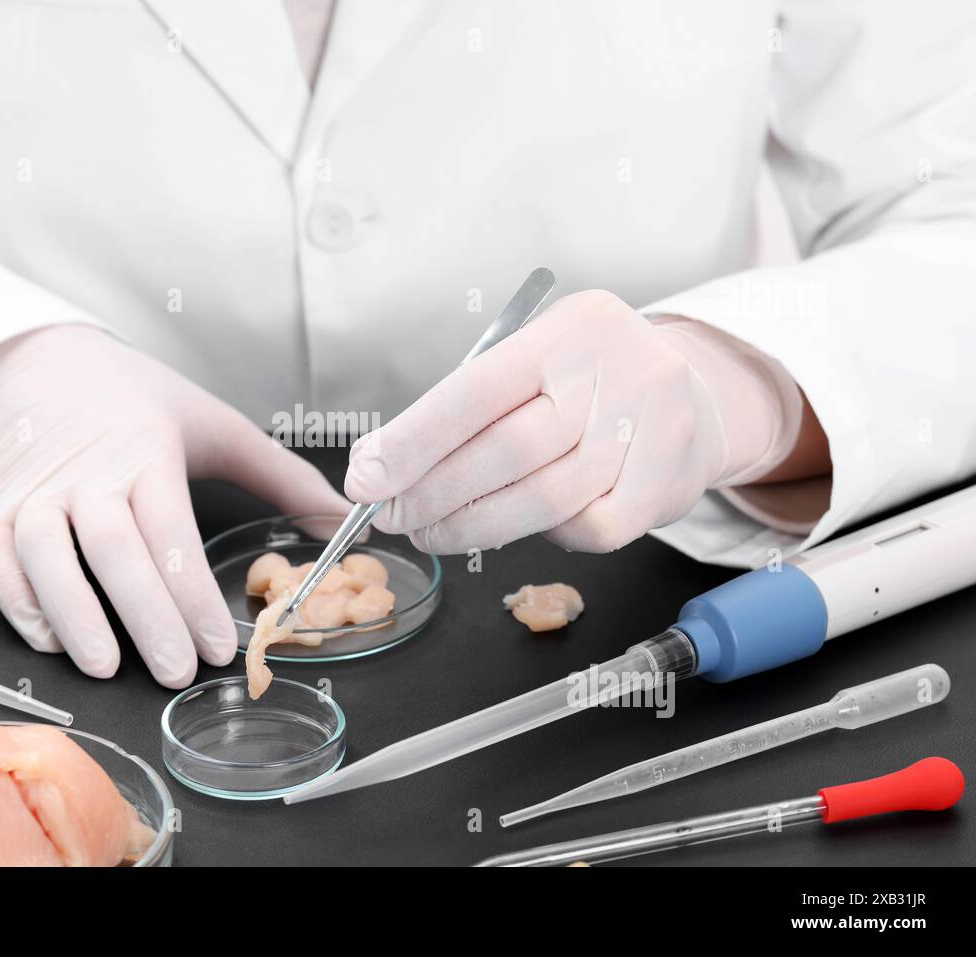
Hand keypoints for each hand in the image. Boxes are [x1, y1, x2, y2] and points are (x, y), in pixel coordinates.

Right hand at [0, 325, 348, 686]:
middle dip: (146, 615)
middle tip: (175, 671)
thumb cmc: (137, 401)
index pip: (171, 530)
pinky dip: (19, 604)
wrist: (39, 362)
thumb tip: (346, 524)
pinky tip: (52, 641)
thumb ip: (283, 477)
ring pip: (44, 554)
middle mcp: (85, 471)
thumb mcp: (216, 425)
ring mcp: (32, 489)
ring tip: (106, 667)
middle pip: (112, 548)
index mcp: (146, 450)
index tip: (220, 646)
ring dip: (73, 614)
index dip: (192, 594)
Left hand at [344, 290, 803, 554]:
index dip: (413, 442)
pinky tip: (518, 525)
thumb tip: (379, 465)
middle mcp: (619, 371)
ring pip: (542, 500)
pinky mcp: (671, 483)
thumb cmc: (587, 382)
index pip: (475, 391)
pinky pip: (586, 529)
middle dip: (433, 495)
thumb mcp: (532, 364)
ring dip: (472, 527)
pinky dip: (542, 536)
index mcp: (569, 330)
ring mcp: (654, 428)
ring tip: (431, 531)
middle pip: (507, 452)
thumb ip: (463, 410)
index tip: (366, 479)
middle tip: (393, 518)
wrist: (698, 393)